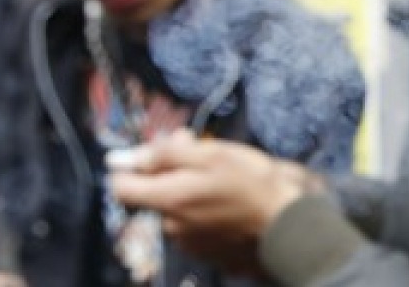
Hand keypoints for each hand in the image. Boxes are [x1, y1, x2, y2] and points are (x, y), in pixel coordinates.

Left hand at [108, 130, 322, 273]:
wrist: (288, 227)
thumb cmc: (252, 183)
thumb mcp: (212, 154)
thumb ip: (167, 154)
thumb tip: (132, 156)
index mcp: (168, 200)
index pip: (121, 188)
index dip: (131, 167)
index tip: (152, 155)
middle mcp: (171, 227)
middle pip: (153, 196)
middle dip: (171, 175)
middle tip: (202, 157)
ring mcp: (189, 245)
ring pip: (176, 211)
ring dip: (190, 194)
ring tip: (223, 182)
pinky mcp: (207, 254)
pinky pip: (194, 227)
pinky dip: (204, 213)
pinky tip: (230, 204)